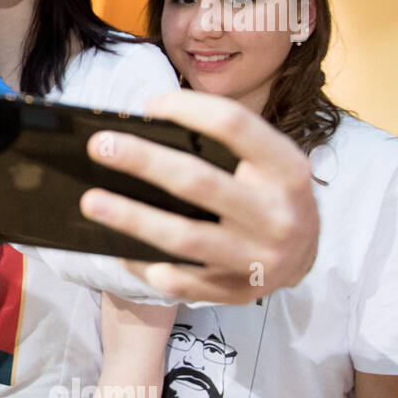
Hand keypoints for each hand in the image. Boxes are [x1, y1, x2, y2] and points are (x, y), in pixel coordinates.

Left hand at [80, 90, 316, 304]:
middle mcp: (279, 214)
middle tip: (100, 146)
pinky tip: (119, 248)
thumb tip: (145, 128)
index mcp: (287, 168)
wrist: (306, 256)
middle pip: (198, 182)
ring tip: (91, 201)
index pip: (234, 125)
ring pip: (184, 237)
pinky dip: (146, 265)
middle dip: (144, 161)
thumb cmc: (271, 194)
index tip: (146, 107)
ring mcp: (260, 258)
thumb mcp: (267, 162)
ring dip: (132, 218)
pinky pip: (181, 280)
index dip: (187, 109)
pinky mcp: (239, 290)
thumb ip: (223, 145)